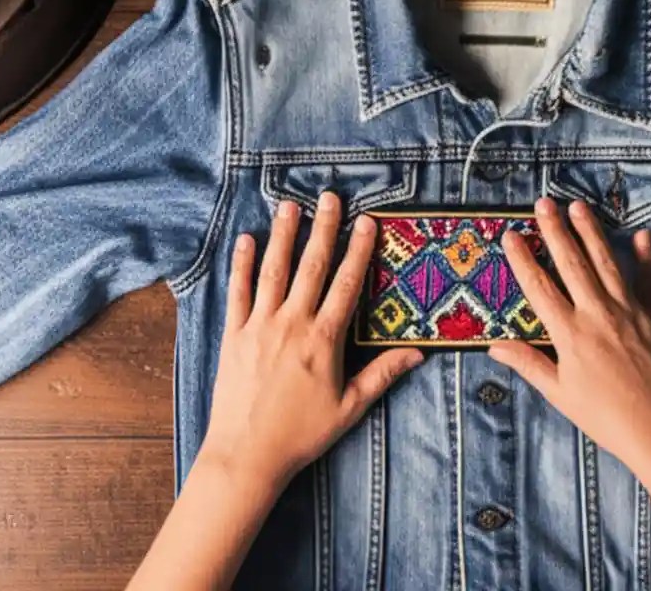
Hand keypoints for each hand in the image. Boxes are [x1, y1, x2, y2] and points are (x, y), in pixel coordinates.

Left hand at [198, 192, 422, 492]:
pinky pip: (238, 292)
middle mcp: (292, 324)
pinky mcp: (233, 336)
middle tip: (330, 196)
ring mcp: (259, 326)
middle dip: (323, 229)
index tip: (368, 222)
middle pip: (311, 266)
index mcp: (324, 340)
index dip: (359, 250)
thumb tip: (417, 353)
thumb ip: (383, 374)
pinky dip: (241, 264)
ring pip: (273, 271)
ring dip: (283, 235)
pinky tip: (245, 240)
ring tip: (290, 205)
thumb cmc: (302, 434)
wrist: (247, 454)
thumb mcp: (350, 407)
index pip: (346, 284)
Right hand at [489, 198, 650, 480]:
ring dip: (592, 232)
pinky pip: (649, 279)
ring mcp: (631, 311)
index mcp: (570, 334)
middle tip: (544, 204)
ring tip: (579, 206)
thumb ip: (529, 364)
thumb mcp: (561, 395)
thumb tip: (494, 346)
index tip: (511, 235)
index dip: (523, 259)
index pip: (539, 287)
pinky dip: (646, 256)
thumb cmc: (607, 418)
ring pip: (607, 262)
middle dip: (555, 231)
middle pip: (572, 263)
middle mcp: (598, 313)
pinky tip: (641, 235)